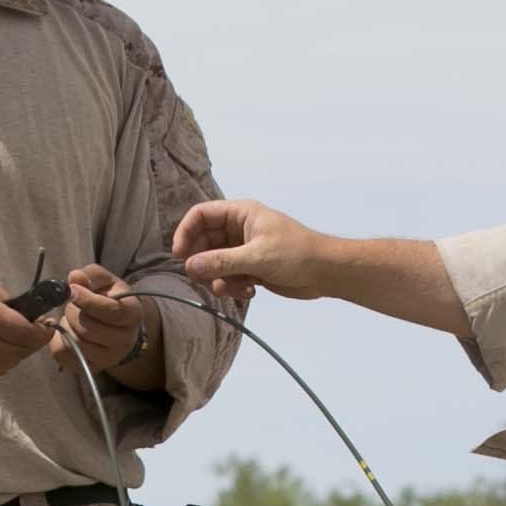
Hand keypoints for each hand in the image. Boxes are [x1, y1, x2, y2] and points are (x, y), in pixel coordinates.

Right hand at [0, 267, 50, 377]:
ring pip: (7, 365)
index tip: (47, 325)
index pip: (24, 332)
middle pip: (19, 352)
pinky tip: (0, 349)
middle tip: (37, 332)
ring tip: (18, 340)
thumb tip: (25, 313)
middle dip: (33, 343)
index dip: (41, 332)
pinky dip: (2, 362)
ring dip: (18, 354)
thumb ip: (2, 299)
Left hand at [55, 264, 150, 378]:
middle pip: (87, 328)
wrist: (118, 326)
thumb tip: (74, 277)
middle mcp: (125, 341)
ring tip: (72, 318)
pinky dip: (58, 340)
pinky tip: (68, 331)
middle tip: (72, 303)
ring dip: (66, 325)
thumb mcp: (105, 281)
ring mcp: (109, 359)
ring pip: (74, 342)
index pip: (110, 311)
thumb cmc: (110, 299)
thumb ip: (90, 276)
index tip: (72, 290)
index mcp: (133, 314)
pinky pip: (64, 355)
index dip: (87, 300)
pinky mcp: (90, 368)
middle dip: (72, 311)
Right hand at [173, 199, 328, 298]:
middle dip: (203, 263)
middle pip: (204, 242)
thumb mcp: (257, 257)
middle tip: (204, 280)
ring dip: (219, 279)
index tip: (180, 256)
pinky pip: (228, 277)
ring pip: (215, 263)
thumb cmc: (296, 254)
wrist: (326, 272)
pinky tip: (250, 292)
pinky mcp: (250, 268)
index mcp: (241, 214)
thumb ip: (222, 261)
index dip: (186, 232)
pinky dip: (233, 286)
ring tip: (234, 288)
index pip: (201, 215)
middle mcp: (239, 229)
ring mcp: (244, 249)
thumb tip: (190, 266)